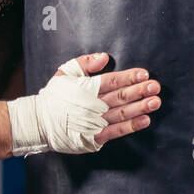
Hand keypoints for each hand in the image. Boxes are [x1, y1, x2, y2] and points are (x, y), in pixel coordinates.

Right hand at [7, 52, 160, 155]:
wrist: (38, 123)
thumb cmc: (54, 97)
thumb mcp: (65, 73)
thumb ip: (84, 62)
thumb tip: (104, 57)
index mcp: (86, 87)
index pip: (111, 80)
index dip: (129, 77)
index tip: (144, 74)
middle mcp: (93, 104)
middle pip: (120, 96)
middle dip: (139, 91)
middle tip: (155, 86)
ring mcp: (95, 121)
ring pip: (121, 113)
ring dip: (140, 107)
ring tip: (155, 102)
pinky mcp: (95, 136)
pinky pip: (116, 131)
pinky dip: (131, 126)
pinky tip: (145, 120)